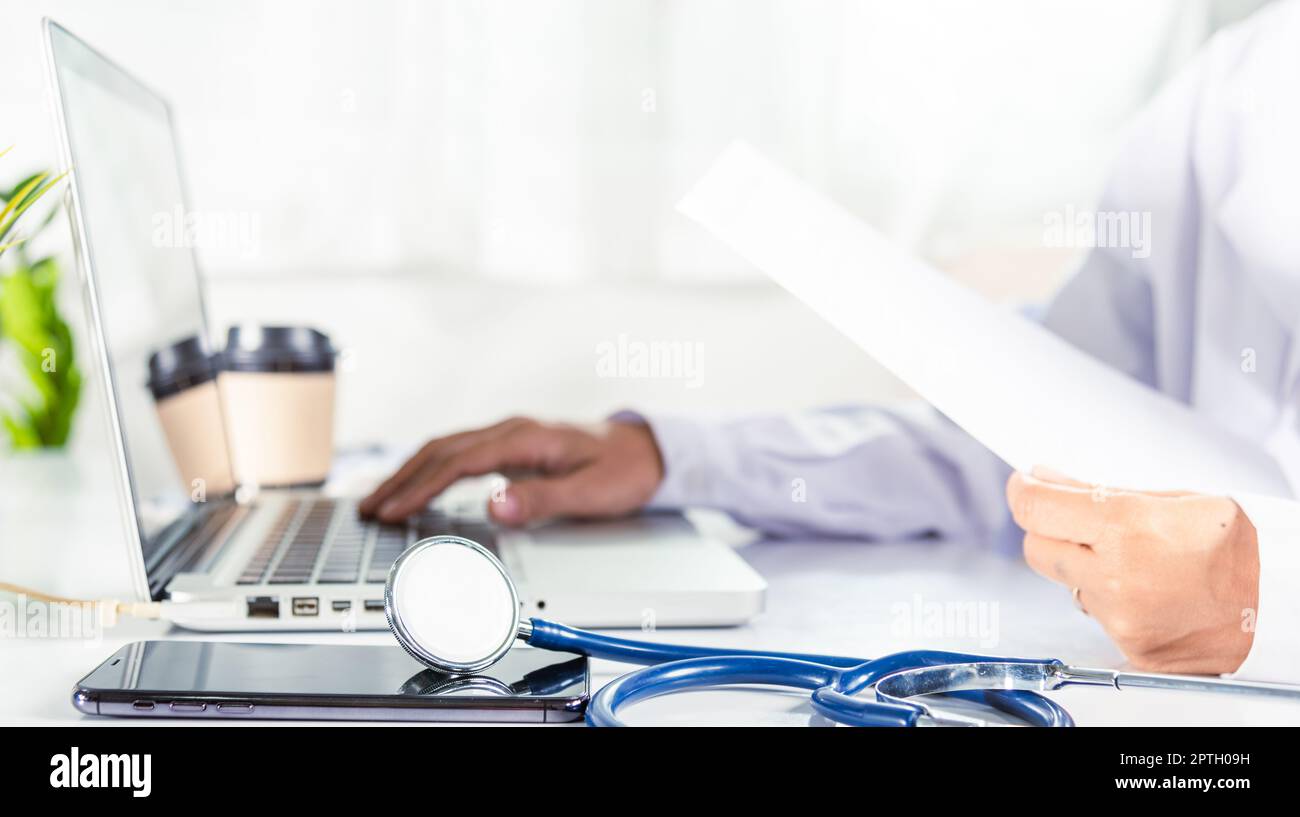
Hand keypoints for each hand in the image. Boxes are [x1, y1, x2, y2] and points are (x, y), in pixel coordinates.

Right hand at [358, 417, 664, 525]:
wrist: (649, 450)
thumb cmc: (625, 470)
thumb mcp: (591, 492)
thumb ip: (543, 499)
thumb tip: (496, 504)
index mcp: (526, 437)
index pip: (459, 462)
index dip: (421, 486)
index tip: (392, 509)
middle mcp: (513, 429)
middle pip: (442, 450)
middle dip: (402, 479)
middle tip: (368, 508)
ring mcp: (511, 434)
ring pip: (447, 447)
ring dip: (411, 471)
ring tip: (381, 498)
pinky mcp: (514, 445)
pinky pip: (461, 452)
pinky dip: (432, 467)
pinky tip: (418, 483)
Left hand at [1006, 466, 1258, 673]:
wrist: (1282, 602)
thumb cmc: (1238, 544)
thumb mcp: (1173, 498)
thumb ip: (1101, 490)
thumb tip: (1047, 478)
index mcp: (1126, 526)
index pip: (1035, 507)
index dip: (1023, 491)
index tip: (1024, 484)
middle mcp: (1116, 575)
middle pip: (1037, 548)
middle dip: (1049, 529)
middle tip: (1075, 519)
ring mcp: (1121, 617)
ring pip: (1067, 584)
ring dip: (1084, 568)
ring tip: (1135, 560)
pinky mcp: (1131, 647)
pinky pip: (1096, 615)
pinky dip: (1111, 600)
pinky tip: (1148, 589)